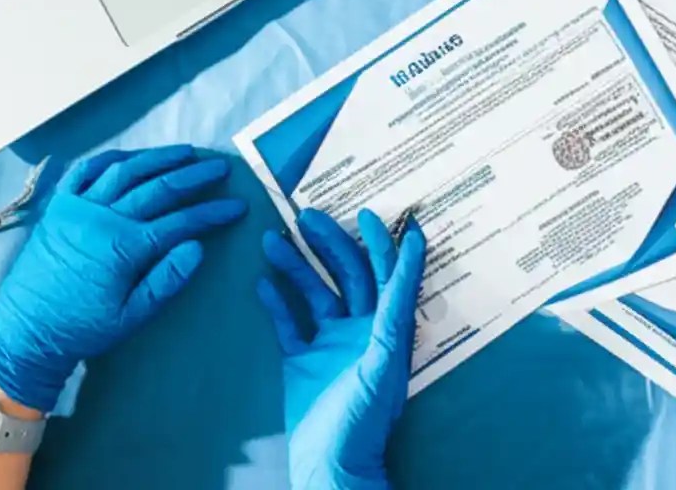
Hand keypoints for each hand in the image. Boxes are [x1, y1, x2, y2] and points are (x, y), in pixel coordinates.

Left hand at [0, 146, 246, 412]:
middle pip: (158, 188)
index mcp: (123, 247)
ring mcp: (77, 208)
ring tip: (186, 152)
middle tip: (221, 168)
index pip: (180, 222)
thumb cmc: (82, 328)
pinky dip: (111, 159)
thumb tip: (197, 247)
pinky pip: (84, 172)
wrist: (24, 331)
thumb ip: (166, 281)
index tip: (237, 207)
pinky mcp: (58, 207)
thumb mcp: (131, 316)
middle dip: (194, 176)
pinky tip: (132, 156)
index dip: (212, 213)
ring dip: (158, 158)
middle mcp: (102, 218)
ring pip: (125, 171)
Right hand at [257, 209, 426, 489]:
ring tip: (271, 240)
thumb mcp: (386, 355)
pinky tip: (260, 281)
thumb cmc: (366, 415)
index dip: (382, 241)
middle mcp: (361, 330)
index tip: (369, 211)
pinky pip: (288, 325)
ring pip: (313, 294)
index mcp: (387, 328)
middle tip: (306, 216)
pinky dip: (276, 303)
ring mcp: (330, 345)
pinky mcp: (302, 363)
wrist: (332, 463)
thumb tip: (415, 252)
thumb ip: (397, 304)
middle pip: (347, 275)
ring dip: (295, 267)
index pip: (387, 273)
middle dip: (329, 244)